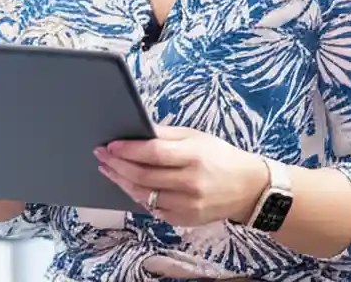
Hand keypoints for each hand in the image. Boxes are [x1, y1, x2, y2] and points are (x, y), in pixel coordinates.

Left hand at [95, 125, 268, 227]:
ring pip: (144, 196)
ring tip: (109, 170)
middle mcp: (190, 183)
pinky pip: (154, 210)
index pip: (152, 153)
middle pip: (143, 176)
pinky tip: (129, 186)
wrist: (250, 188)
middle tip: (101, 155)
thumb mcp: (195, 137)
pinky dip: (139, 197)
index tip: (109, 145)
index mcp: (193, 157)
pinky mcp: (186, 220)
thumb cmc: (219, 156)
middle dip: (117, 165)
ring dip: (122, 182)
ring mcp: (188, 205)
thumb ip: (164, 135)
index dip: (127, 150)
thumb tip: (135, 131)